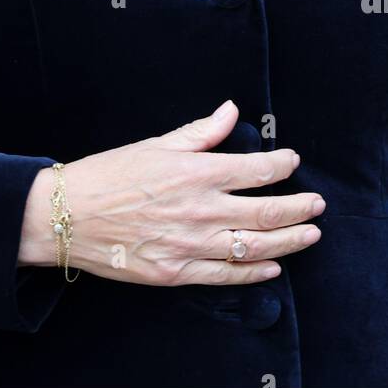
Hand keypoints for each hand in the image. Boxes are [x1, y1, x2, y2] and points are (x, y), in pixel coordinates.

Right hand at [18, 100, 323, 284]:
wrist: (68, 215)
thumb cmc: (109, 174)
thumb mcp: (157, 144)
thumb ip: (201, 132)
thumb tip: (232, 111)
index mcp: (196, 173)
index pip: (255, 170)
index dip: (281, 165)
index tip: (293, 161)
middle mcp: (200, 210)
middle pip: (267, 212)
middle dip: (300, 208)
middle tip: (319, 204)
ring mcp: (190, 246)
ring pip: (255, 246)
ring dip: (290, 241)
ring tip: (311, 234)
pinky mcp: (177, 273)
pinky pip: (227, 275)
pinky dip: (255, 272)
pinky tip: (273, 267)